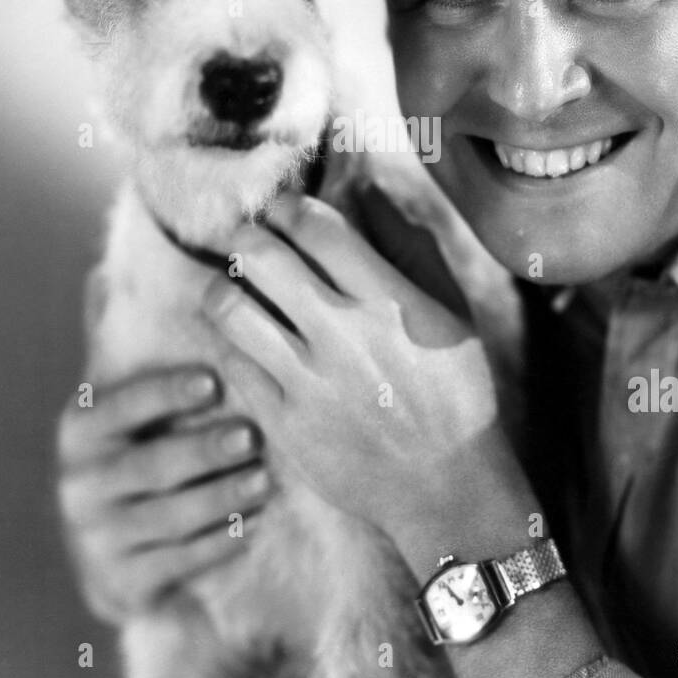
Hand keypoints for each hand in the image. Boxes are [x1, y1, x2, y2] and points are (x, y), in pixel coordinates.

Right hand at [56, 366, 270, 623]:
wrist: (113, 555)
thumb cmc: (140, 458)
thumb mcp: (131, 422)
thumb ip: (156, 383)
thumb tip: (198, 319)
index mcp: (80, 432)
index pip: (120, 406)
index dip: (165, 393)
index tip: (213, 381)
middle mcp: (79, 485)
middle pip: (150, 466)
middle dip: (204, 451)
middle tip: (252, 437)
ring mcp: (96, 538)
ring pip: (169, 517)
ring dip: (221, 498)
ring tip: (263, 481)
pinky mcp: (121, 583)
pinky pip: (179, 561)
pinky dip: (220, 542)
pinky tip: (253, 523)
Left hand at [201, 192, 525, 551]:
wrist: (448, 488)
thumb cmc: (456, 391)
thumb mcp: (452, 312)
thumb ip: (411, 247)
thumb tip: (369, 190)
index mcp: (389, 301)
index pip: (316, 227)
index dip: (288, 207)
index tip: (281, 210)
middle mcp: (344, 335)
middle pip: (261, 256)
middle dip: (246, 236)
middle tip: (248, 241)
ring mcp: (310, 382)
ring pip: (229, 308)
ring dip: (221, 286)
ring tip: (230, 286)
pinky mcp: (285, 424)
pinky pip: (231, 364)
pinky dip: (228, 343)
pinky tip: (242, 339)